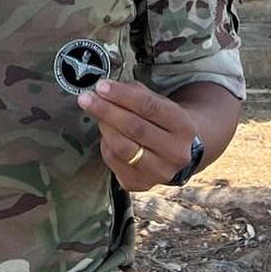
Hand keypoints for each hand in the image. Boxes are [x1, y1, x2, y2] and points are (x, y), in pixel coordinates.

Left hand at [77, 78, 196, 191]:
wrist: (178, 151)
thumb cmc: (163, 120)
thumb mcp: (159, 101)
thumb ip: (135, 93)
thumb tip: (105, 89)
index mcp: (184, 127)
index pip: (149, 107)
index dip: (122, 96)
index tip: (101, 86)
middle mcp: (175, 153)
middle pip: (134, 128)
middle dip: (106, 110)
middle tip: (86, 98)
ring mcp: (160, 172)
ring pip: (122, 148)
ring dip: (103, 127)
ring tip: (94, 112)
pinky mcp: (141, 184)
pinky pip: (114, 162)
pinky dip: (105, 144)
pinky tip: (106, 134)